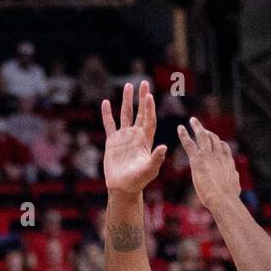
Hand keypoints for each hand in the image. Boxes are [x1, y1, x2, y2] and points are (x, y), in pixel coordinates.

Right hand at [101, 81, 166, 196]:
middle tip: (143, 83)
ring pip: (125, 114)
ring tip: (128, 86)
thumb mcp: (149, 170)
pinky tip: (106, 103)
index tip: (149, 95)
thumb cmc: (138, 180)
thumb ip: (156, 158)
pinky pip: (109, 124)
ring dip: (127, 101)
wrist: (123, 187)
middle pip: (140, 112)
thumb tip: (164, 147)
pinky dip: (107, 114)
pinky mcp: (112, 141)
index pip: (149, 119)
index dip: (149, 108)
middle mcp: (136, 135)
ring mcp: (124, 137)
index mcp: (146, 140)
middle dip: (142, 98)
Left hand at [176, 117, 241, 210]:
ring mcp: (208, 157)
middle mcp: (218, 156)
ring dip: (197, 127)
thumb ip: (233, 178)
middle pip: (213, 138)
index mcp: (227, 161)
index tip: (213, 139)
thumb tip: (235, 175)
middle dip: (206, 131)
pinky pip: (189, 144)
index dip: (218, 142)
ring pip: (202, 137)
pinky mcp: (197, 161)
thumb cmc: (229, 197)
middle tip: (200, 125)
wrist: (224, 199)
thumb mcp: (235, 185)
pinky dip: (184, 135)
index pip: (223, 147)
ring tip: (192, 120)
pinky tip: (179, 128)